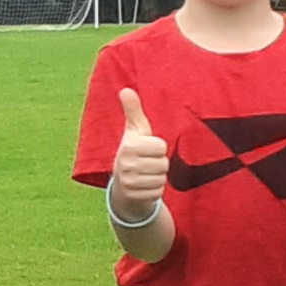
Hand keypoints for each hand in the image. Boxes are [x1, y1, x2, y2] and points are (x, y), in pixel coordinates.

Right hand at [110, 87, 170, 217]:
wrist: (121, 186)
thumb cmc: (133, 153)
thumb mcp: (133, 131)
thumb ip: (132, 110)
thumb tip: (126, 89)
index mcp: (128, 146)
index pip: (161, 147)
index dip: (158, 148)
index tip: (146, 150)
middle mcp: (126, 164)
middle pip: (163, 163)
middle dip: (158, 164)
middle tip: (146, 164)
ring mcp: (129, 182)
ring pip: (162, 178)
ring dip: (158, 177)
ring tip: (146, 175)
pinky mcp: (134, 196)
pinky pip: (158, 191)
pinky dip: (155, 190)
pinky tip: (145, 187)